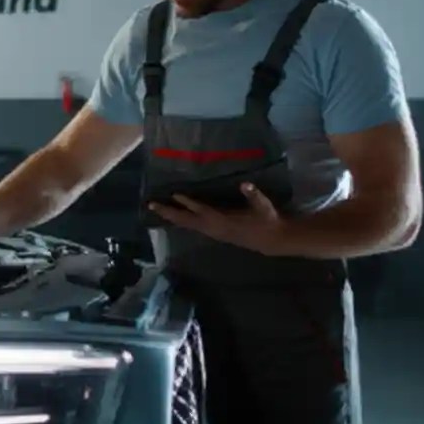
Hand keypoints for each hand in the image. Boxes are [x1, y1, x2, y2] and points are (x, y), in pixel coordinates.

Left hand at [147, 182, 285, 255]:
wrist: (272, 240)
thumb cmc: (268, 220)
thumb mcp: (263, 206)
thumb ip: (253, 195)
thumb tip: (245, 184)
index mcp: (224, 221)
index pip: (202, 211)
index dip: (188, 202)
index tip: (174, 194)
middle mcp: (215, 228)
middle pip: (187, 221)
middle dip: (169, 213)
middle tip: (151, 205)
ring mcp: (214, 233)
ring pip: (188, 225)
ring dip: (172, 217)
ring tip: (157, 209)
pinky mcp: (215, 234)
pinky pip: (193, 227)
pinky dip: (182, 220)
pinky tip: (174, 216)